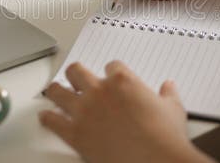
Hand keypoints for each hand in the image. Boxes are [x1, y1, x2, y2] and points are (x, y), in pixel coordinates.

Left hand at [39, 61, 213, 162]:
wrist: (155, 161)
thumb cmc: (164, 137)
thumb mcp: (173, 109)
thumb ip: (168, 94)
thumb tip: (168, 87)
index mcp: (122, 81)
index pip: (111, 66)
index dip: (110, 72)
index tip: (110, 78)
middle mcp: (99, 91)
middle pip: (77, 71)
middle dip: (77, 75)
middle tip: (76, 80)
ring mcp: (84, 111)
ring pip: (58, 90)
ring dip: (56, 91)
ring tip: (55, 92)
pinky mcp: (74, 133)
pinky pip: (52, 120)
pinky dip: (47, 118)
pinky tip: (46, 117)